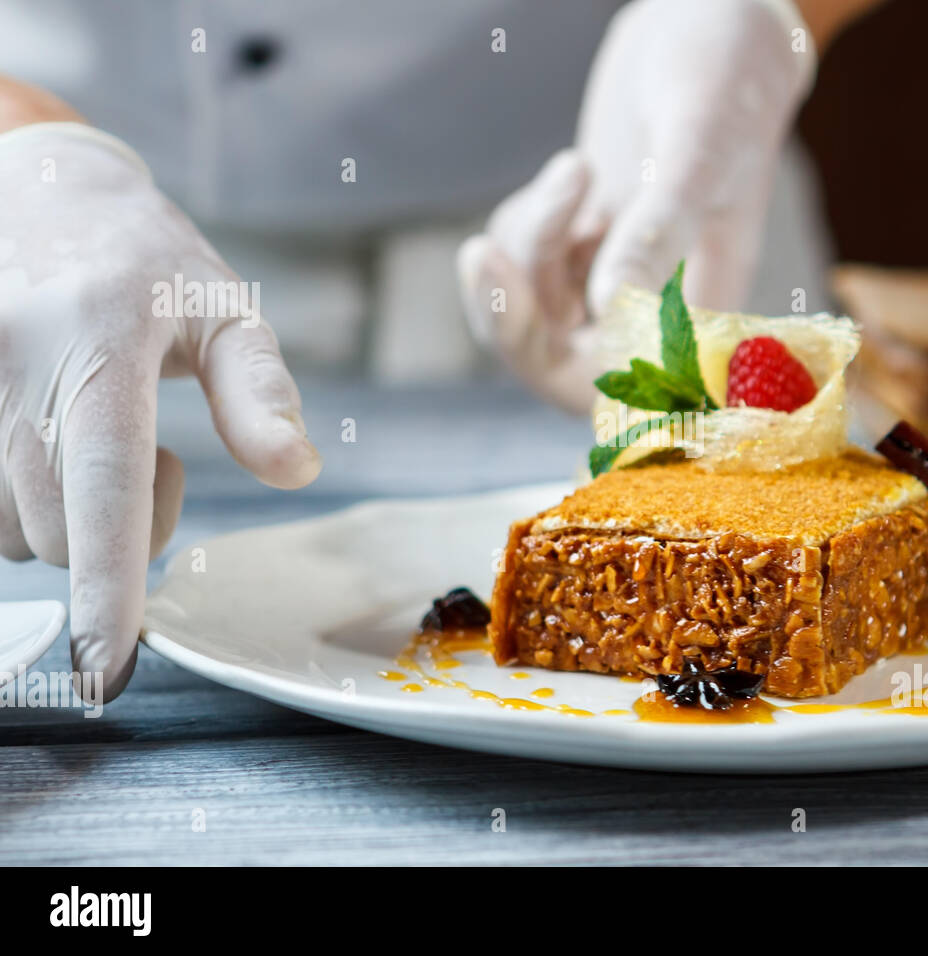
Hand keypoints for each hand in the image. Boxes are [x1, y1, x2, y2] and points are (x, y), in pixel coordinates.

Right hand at [0, 123, 320, 699]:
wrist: (42, 198)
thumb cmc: (150, 268)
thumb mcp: (225, 313)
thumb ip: (259, 393)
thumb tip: (296, 472)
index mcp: (101, 348)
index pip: (103, 488)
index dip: (108, 588)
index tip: (107, 671)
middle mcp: (12, 372)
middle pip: (63, 533)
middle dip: (121, 531)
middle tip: (157, 457)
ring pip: (15, 534)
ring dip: (68, 518)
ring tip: (93, 435)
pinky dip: (22, 505)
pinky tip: (46, 443)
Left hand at [459, 0, 814, 413]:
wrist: (713, 21)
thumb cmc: (730, 80)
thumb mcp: (695, 153)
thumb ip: (658, 235)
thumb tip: (613, 309)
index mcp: (706, 311)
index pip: (630, 394)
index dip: (573, 381)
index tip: (525, 323)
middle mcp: (660, 308)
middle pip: (562, 363)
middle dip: (514, 317)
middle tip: (482, 257)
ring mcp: (620, 277)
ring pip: (538, 309)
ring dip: (530, 246)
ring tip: (576, 171)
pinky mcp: (589, 243)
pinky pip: (529, 266)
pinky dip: (529, 224)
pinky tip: (573, 175)